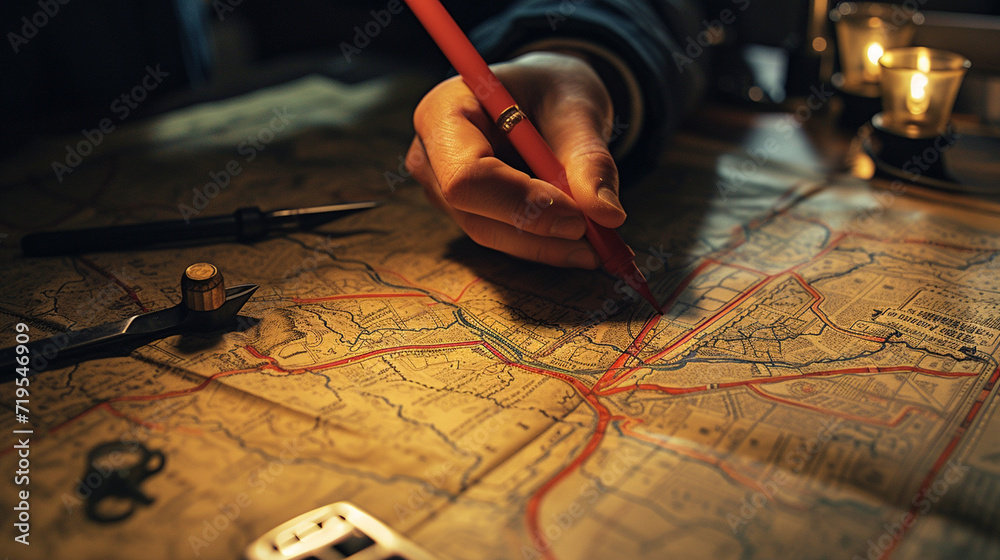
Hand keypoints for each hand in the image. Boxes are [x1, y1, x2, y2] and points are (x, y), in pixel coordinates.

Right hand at [406, 51, 626, 268]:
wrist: (545, 95)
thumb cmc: (554, 90)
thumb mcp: (579, 110)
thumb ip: (590, 160)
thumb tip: (608, 215)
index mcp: (444, 112)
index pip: (468, 176)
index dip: (520, 203)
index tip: (577, 219)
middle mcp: (431, 154)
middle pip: (475, 214)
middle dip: (539, 234)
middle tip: (601, 245)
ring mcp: (440, 187)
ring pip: (490, 233)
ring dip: (546, 246)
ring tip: (601, 244)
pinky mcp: (461, 210)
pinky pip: (501, 237)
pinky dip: (543, 244)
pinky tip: (582, 241)